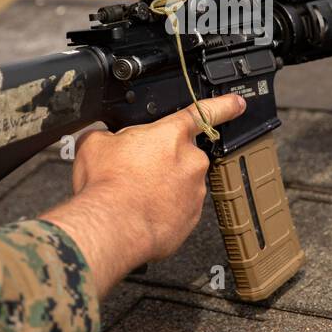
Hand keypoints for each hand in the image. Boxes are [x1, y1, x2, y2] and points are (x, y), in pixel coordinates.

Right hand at [39, 94, 247, 297]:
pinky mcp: (191, 220)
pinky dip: (163, 211)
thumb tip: (105, 138)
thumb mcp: (95, 144)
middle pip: (181, 155)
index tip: (237, 104)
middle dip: (162, 161)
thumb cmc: (106, 185)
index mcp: (171, 135)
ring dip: (162, 188)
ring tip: (133, 196)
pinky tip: (140, 213)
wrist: (112, 227)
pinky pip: (178, 210)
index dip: (223, 106)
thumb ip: (108, 135)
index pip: (203, 113)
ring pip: (180, 184)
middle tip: (135, 172)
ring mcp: (194, 192)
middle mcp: (190, 161)